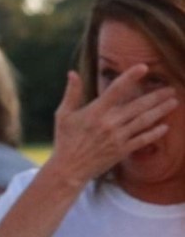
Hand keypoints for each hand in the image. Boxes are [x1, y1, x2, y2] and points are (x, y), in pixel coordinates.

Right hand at [49, 65, 176, 183]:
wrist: (69, 169)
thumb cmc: (65, 140)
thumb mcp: (63, 114)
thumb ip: (71, 93)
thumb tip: (72, 73)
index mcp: (95, 112)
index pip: (116, 90)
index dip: (130, 77)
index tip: (144, 67)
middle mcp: (109, 123)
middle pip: (138, 106)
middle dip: (156, 96)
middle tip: (171, 88)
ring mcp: (118, 137)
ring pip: (144, 121)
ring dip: (161, 111)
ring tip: (173, 102)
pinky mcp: (122, 150)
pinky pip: (143, 140)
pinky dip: (155, 133)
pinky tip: (165, 127)